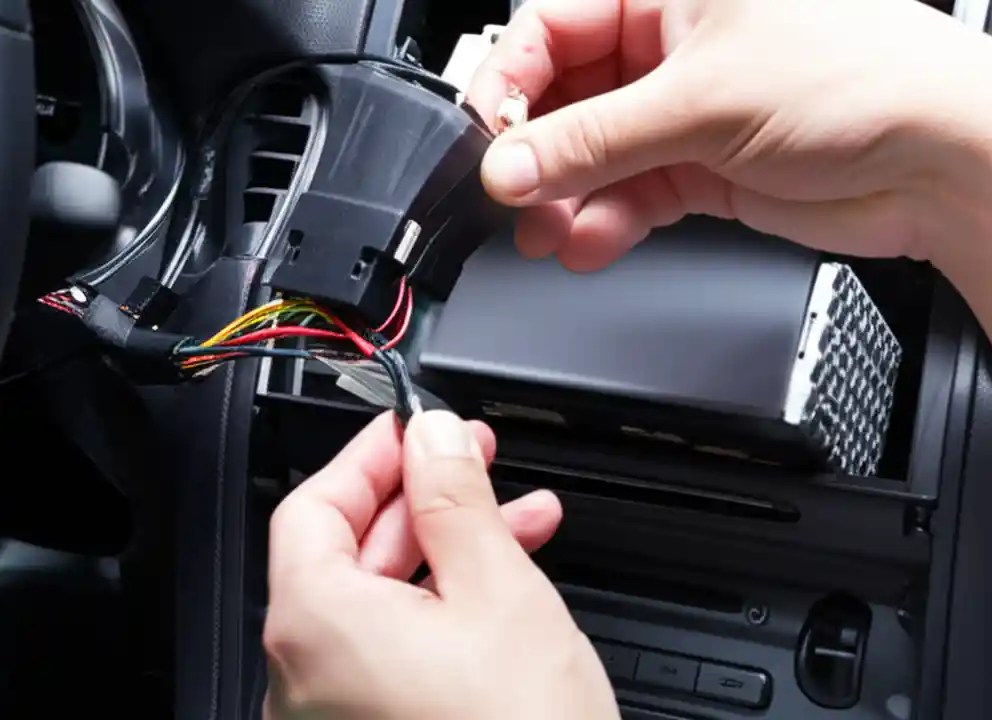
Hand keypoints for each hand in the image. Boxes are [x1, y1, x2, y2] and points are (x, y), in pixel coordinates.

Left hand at [263, 411, 617, 719]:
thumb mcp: (498, 592)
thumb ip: (455, 499)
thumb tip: (433, 437)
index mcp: (313, 626)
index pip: (314, 505)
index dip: (370, 457)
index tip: (417, 427)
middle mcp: (304, 676)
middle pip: (348, 553)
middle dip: (422, 500)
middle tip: (473, 461)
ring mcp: (333, 715)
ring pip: (381, 604)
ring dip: (448, 552)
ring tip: (518, 518)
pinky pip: (394, 653)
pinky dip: (443, 612)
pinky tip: (506, 586)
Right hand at [468, 0, 991, 325]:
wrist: (941, 162)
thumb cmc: (862, 80)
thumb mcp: (697, 103)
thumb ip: (589, 142)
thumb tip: (508, 167)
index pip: (551, 28)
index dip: (510, 84)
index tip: (487, 140)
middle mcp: (670, 42)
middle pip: (566, 98)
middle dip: (537, 155)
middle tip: (514, 196)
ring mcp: (683, 108)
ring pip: (592, 155)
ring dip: (565, 198)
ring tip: (548, 232)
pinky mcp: (699, 165)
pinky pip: (627, 193)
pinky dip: (605, 222)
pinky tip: (590, 243)